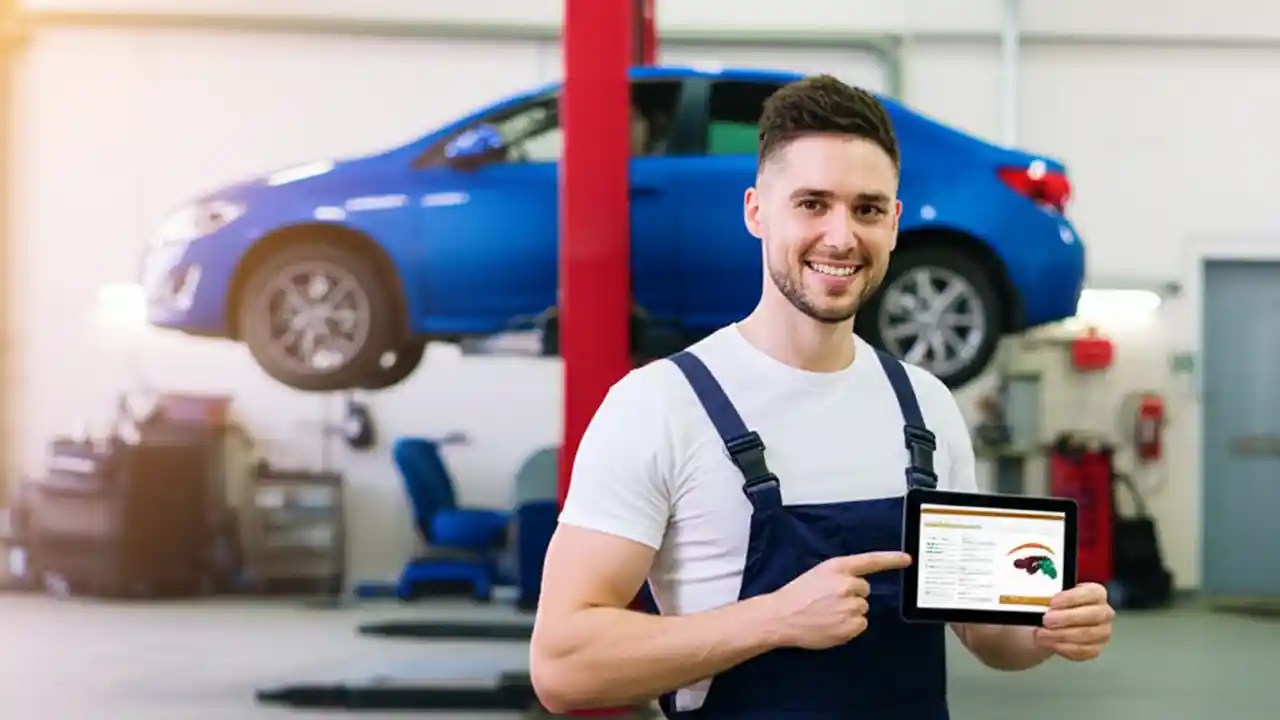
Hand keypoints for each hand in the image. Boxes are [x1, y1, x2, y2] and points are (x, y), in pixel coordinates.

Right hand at [768, 551, 912, 649]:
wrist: (781, 616)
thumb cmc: (797, 595)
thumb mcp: (818, 574)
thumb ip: (840, 575)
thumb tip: (857, 585)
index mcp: (838, 567)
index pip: (871, 561)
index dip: (891, 560)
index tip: (907, 560)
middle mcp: (847, 584)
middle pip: (865, 589)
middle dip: (852, 595)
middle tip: (830, 600)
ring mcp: (849, 606)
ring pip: (862, 608)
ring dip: (850, 612)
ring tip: (827, 613)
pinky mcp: (850, 625)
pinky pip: (860, 625)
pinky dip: (849, 627)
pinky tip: (831, 624)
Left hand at [1034, 582, 1114, 660]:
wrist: (1053, 625)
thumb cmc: (1055, 606)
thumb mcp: (1051, 595)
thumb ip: (1048, 595)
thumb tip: (1040, 600)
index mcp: (1096, 593)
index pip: (1092, 593)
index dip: (1072, 598)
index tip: (1052, 602)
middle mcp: (1104, 612)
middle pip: (1093, 615)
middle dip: (1066, 618)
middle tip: (1046, 620)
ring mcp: (1102, 632)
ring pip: (1086, 635)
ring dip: (1061, 635)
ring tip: (1042, 633)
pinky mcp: (1095, 649)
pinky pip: (1082, 651)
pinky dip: (1063, 647)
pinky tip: (1049, 643)